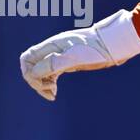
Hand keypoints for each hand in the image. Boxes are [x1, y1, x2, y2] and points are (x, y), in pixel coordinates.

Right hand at [19, 8, 139, 100]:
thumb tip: (33, 73)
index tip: (43, 84)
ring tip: (53, 95)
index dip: (28, 73)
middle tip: (50, 92)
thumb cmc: (95, 50)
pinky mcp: (67, 63)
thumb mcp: (74, 58)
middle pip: (32, 66)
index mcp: (51, 46)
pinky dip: (49, 83)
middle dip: (35, 81)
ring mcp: (59, 56)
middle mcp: (52, 50)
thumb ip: (53, 64)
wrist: (112, 45)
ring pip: (41, 71)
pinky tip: (54, 92)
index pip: (27, 58)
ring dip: (42, 84)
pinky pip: (50, 73)